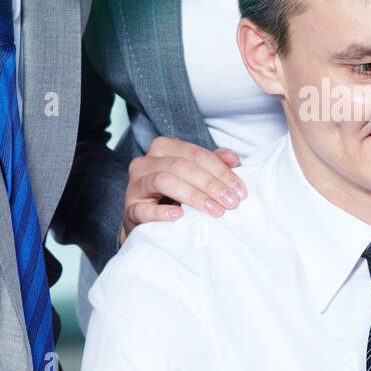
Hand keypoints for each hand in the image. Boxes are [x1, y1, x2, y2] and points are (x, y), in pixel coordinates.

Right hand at [121, 137, 245, 238]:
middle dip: (210, 184)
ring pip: (163, 181)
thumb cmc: (173, 195)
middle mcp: (146, 162)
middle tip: (230, 202)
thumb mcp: (195, 176)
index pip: (196, 154)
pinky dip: (161, 212)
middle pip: (182, 166)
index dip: (221, 171)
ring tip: (214, 211)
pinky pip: (143, 209)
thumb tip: (233, 159)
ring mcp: (135, 185)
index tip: (240, 191)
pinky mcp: (130, 209)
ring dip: (193, 196)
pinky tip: (178, 216)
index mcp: (163, 149)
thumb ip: (213, 164)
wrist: (147, 222)